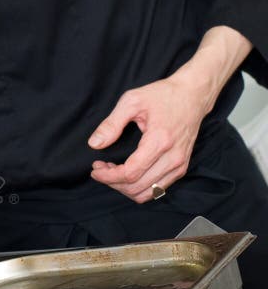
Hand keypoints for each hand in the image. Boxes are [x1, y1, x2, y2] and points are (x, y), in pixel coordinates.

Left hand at [87, 78, 206, 202]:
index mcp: (160, 141)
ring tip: (111, 172)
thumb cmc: (162, 96)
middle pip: (136, 187)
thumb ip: (111, 123)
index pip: (130, 173)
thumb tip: (94, 143)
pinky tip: (127, 173)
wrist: (192, 95)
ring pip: (146, 193)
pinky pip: (156, 190)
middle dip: (112, 182)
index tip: (95, 169)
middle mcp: (173, 158)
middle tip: (100, 168)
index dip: (108, 176)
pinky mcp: (180, 168)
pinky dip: (138, 187)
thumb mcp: (132, 101)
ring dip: (124, 188)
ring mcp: (179, 165)